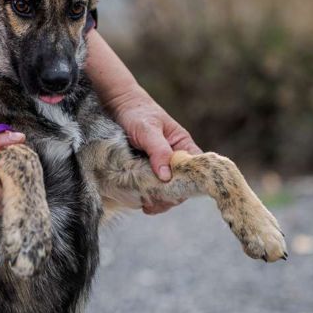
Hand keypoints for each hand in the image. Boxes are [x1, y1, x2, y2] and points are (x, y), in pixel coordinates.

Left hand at [83, 32, 200, 214]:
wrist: (116, 106)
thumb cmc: (137, 113)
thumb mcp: (148, 130)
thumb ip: (158, 151)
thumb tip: (166, 177)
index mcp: (183, 146)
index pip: (195, 170)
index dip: (189, 184)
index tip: (174, 193)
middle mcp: (174, 159)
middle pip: (180, 185)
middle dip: (169, 197)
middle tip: (155, 204)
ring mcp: (159, 167)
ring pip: (165, 191)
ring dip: (157, 200)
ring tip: (146, 206)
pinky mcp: (145, 173)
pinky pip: (150, 189)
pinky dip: (146, 197)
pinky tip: (140, 203)